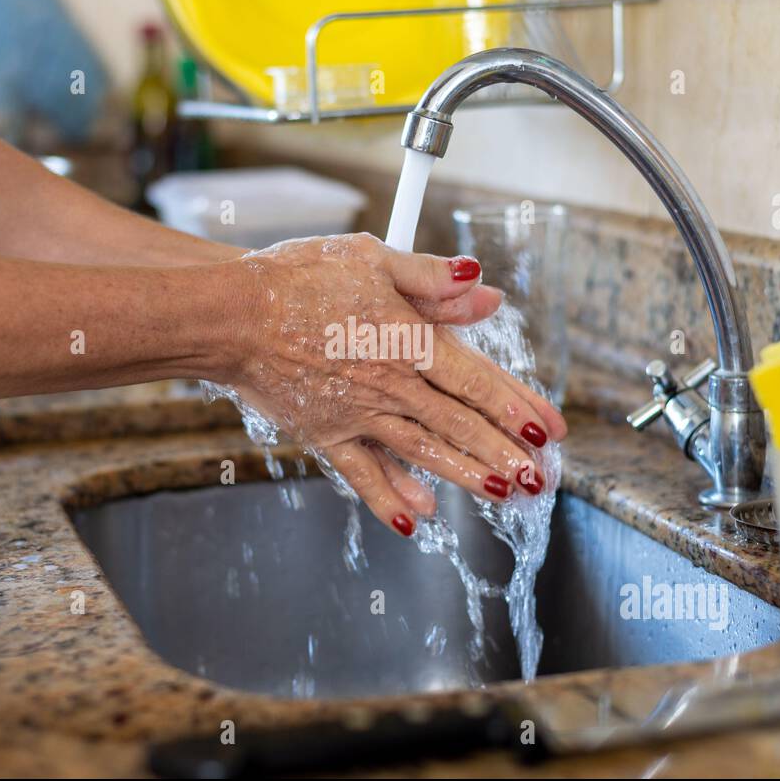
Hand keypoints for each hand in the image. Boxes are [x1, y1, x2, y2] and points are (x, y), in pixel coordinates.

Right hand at [221, 233, 566, 535]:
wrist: (231, 315)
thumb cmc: (296, 278)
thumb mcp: (369, 258)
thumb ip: (431, 279)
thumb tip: (484, 289)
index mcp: (406, 340)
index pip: (476, 380)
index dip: (517, 406)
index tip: (548, 429)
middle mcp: (388, 385)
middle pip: (459, 424)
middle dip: (504, 452)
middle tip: (538, 479)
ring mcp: (356, 415)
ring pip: (423, 452)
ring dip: (466, 476)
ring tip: (502, 494)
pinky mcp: (325, 434)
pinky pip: (362, 473)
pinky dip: (389, 499)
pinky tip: (416, 521)